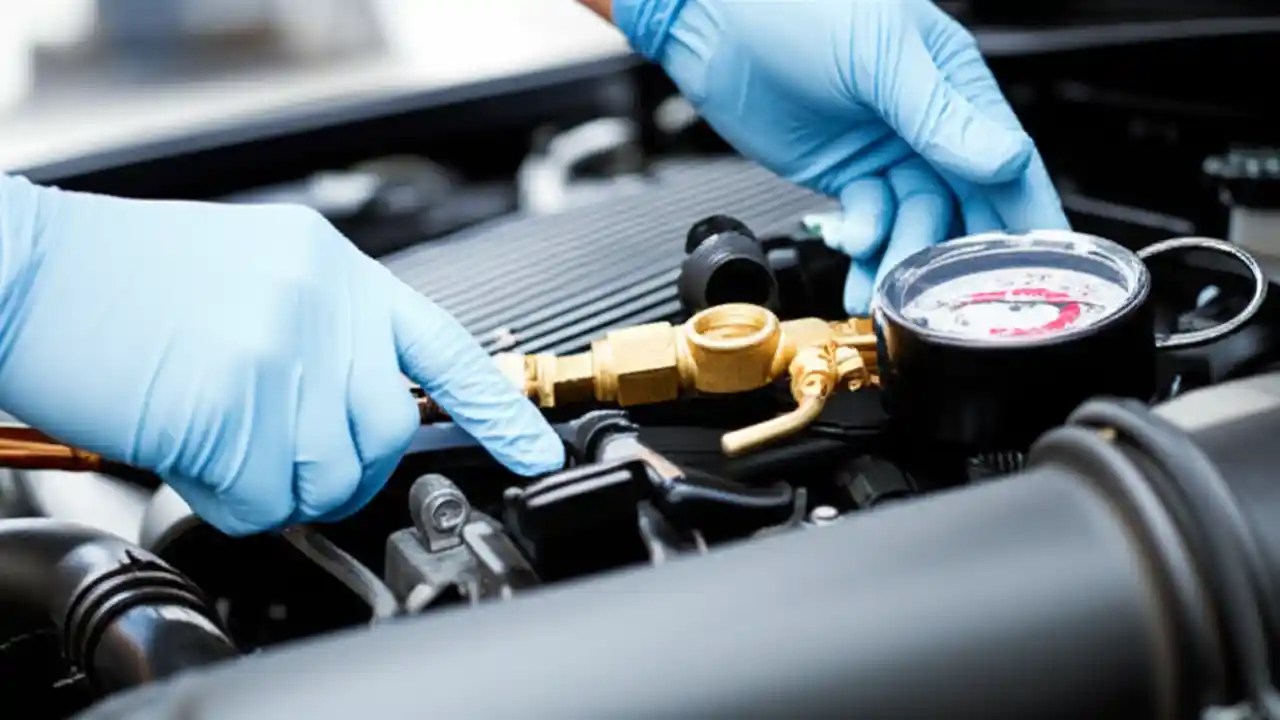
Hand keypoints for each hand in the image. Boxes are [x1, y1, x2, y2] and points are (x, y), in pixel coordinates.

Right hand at [0, 175, 563, 535]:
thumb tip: (361, 403)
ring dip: (277, 483)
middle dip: (342, 466)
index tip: (537, 449)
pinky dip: (227, 496)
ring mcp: (283, 351)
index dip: (500, 407)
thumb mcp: (256, 273)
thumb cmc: (126, 279)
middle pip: (387, 434)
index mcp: (339, 270)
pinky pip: (263, 499)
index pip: (447, 348)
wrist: (26, 269)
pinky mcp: (235, 401)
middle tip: (280, 451)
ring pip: (330, 477)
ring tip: (223, 439)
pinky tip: (191, 448)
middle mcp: (325, 305)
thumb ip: (326, 330)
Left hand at [613, 0, 1069, 311]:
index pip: (1007, 159)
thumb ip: (940, 116)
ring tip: (885, 287)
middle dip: (958, 253)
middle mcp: (928, 122)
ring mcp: (884, 150)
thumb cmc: (799, 6)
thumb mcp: (881, 57)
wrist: (714, 19)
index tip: (1042, 269)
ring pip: (913, 220)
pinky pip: (867, 220)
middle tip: (950, 300)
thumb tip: (1004, 161)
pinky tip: (852, 248)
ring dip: (902, 257)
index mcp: (954, 83)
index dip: (1028, 215)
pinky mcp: (843, 173)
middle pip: (964, 202)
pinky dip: (863, 242)